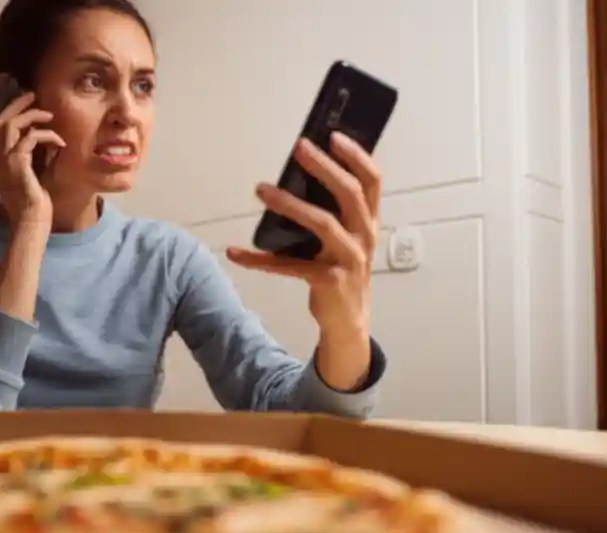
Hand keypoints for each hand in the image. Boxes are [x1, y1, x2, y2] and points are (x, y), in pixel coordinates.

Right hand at [0, 90, 65, 228]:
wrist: (31, 223)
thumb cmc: (35, 205)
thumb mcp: (32, 176)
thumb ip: (33, 158)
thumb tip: (46, 139)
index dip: (8, 113)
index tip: (24, 102)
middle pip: (0, 122)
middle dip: (16, 106)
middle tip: (32, 95)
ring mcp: (3, 162)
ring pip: (11, 125)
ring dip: (31, 116)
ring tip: (48, 116)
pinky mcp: (17, 165)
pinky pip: (30, 138)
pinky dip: (47, 136)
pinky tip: (59, 143)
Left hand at [227, 132, 380, 389]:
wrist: (347, 323)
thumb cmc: (340, 271)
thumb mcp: (345, 240)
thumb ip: (332, 212)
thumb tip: (298, 176)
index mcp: (368, 222)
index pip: (372, 181)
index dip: (356, 156)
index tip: (333, 135)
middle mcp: (364, 237)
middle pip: (349, 194)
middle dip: (324, 167)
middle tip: (299, 147)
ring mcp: (349, 259)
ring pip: (323, 222)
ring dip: (290, 204)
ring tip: (261, 189)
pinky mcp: (328, 281)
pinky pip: (288, 265)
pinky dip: (258, 259)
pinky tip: (234, 252)